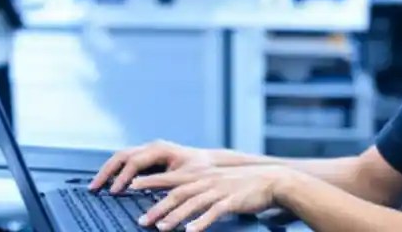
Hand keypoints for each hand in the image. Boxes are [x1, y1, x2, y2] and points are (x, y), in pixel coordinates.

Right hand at [89, 140, 216, 193]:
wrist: (211, 162)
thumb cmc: (200, 170)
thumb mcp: (181, 177)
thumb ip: (159, 181)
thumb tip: (137, 185)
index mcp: (158, 149)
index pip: (133, 161)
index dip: (121, 177)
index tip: (113, 191)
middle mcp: (151, 147)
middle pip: (121, 156)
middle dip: (106, 171)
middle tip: (94, 187)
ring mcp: (149, 150)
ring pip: (121, 157)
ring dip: (108, 170)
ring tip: (96, 185)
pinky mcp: (149, 157)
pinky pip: (127, 161)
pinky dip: (116, 171)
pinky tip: (110, 181)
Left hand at [130, 166, 291, 230]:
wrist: (271, 181)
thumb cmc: (242, 184)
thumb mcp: (216, 181)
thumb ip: (198, 187)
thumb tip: (180, 198)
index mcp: (200, 175)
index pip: (170, 178)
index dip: (150, 182)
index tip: (131, 186)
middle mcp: (206, 181)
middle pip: (176, 194)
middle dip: (157, 207)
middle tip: (141, 220)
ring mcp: (218, 190)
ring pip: (191, 203)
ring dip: (174, 217)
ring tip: (160, 228)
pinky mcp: (232, 201)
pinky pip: (213, 213)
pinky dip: (200, 222)